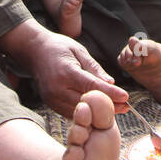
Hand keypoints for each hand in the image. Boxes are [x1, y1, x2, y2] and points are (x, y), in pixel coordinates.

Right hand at [0, 20, 127, 117]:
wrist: (34, 51)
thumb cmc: (58, 47)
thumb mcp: (79, 50)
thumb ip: (94, 68)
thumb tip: (111, 83)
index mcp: (66, 72)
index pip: (92, 86)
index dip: (111, 93)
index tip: (126, 97)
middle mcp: (57, 88)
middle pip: (88, 102)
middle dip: (108, 105)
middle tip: (126, 106)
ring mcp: (52, 98)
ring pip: (80, 111)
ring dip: (98, 112)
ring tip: (116, 110)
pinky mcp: (50, 104)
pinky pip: (71, 112)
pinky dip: (86, 112)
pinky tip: (98, 110)